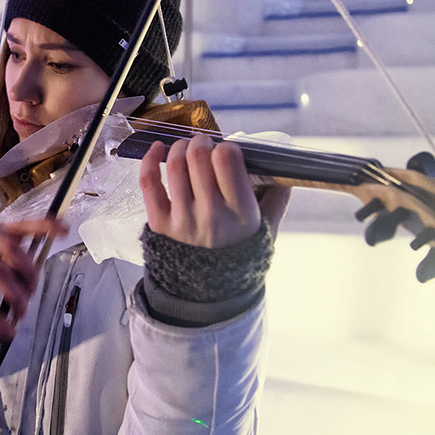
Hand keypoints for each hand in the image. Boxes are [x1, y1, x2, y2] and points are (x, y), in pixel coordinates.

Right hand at [0, 217, 66, 339]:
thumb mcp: (0, 252)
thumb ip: (19, 258)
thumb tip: (36, 277)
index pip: (24, 223)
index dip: (45, 226)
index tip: (65, 231)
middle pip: (11, 249)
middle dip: (29, 273)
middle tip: (33, 292)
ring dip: (15, 296)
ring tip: (21, 311)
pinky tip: (5, 330)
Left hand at [139, 135, 290, 247]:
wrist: (208, 293)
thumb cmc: (240, 256)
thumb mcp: (266, 231)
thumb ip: (276, 201)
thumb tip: (285, 174)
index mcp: (241, 213)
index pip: (227, 160)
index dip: (226, 147)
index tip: (227, 152)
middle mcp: (210, 214)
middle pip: (198, 157)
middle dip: (201, 141)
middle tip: (204, 143)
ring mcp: (182, 220)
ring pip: (174, 165)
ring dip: (179, 147)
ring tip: (186, 148)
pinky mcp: (159, 224)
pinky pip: (149, 183)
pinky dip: (149, 160)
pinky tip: (157, 148)